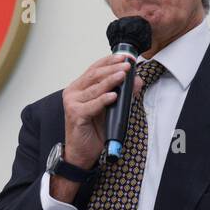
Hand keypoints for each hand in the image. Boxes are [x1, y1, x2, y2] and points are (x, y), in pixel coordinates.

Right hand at [61, 54, 139, 169]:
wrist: (81, 153)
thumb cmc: (92, 130)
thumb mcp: (110, 109)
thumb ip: (121, 94)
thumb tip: (137, 81)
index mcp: (79, 87)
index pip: (94, 69)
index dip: (109, 61)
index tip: (124, 56)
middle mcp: (73, 92)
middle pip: (94, 75)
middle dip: (112, 68)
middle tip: (127, 64)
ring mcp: (72, 103)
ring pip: (94, 88)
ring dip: (110, 80)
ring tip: (123, 75)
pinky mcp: (75, 115)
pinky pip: (92, 105)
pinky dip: (103, 100)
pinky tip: (114, 96)